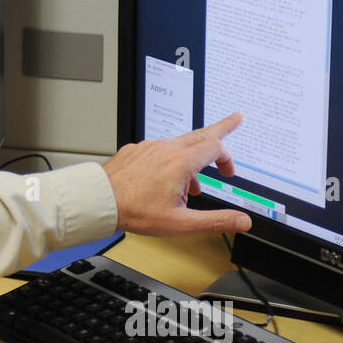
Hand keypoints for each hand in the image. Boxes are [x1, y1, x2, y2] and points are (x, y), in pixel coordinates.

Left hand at [103, 113, 251, 236]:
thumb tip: (242, 221)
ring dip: (190, 161)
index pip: (215, 147)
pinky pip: (159, 150)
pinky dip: (169, 161)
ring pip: (179, 145)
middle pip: (201, 133)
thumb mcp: (181, 222)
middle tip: (235, 119)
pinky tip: (162, 182)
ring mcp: (149, 147)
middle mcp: (166, 149)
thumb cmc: (135, 211)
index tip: (230, 172)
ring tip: (188, 188)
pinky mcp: (136, 150)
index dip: (227, 158)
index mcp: (181, 163)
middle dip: (221, 128)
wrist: (100, 201)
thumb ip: (215, 221)